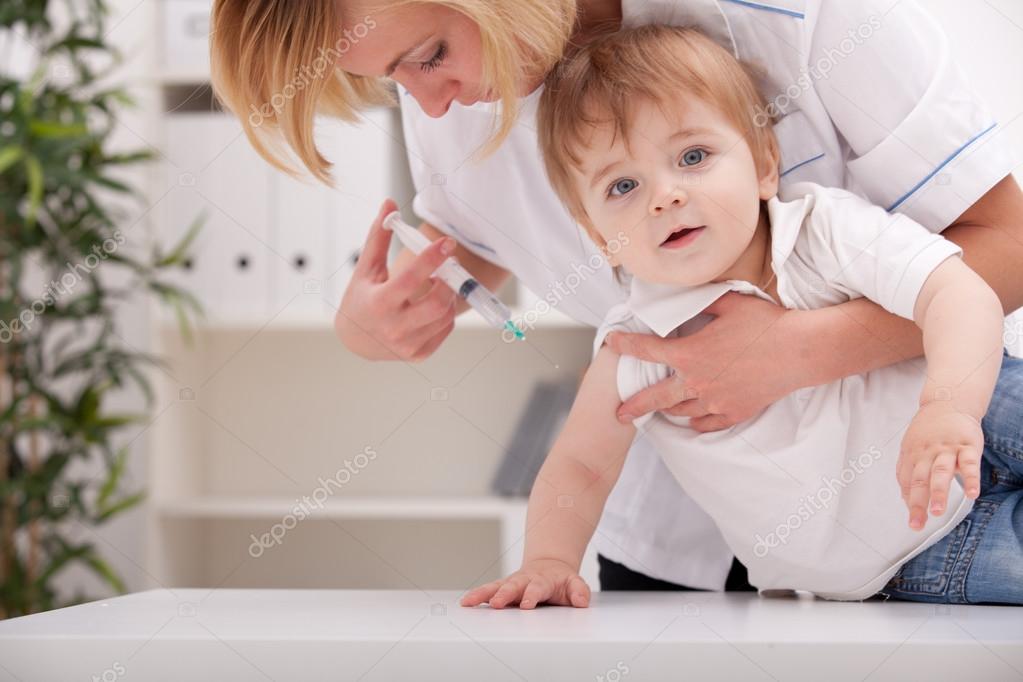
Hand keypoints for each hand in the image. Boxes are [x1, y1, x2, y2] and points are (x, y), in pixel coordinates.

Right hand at [335, 199, 457, 361]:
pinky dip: (445, 313)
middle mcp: (393, 328)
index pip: (411, 278)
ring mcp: (407, 345)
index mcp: (379, 303)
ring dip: (447, 295)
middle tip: (447, 266)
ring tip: (437, 284)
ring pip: (444, 315)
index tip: (447, 242)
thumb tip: (389, 205)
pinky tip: (432, 304)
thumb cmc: (361, 298)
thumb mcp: (366, 268)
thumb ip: (378, 236)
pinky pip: (445, 329)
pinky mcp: (418, 355)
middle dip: (448, 281)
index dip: (431, 259)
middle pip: (437, 303)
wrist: (356, 339)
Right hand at [460, 559, 590, 609]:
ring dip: (483, 594)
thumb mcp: (575, 583)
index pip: (537, 588)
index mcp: (543, 580)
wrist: (550, 565)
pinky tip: (466, 602)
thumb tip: (581, 600)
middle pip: (512, 586)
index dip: (531, 596)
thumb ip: (579, 591)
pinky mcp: (502, 587)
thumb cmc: (560, 580)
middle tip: (496, 602)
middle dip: (504, 594)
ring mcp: (512, 583)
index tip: (525, 605)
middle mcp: (524, 580)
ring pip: (496, 586)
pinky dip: (477, 595)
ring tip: (469, 601)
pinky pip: (488, 590)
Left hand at [605, 292, 796, 431]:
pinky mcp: (734, 412)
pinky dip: (696, 421)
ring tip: (658, 410)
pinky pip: (707, 423)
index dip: (625, 345)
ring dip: (667, 409)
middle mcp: (697, 382)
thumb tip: (688, 297)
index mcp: (690, 354)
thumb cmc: (766, 324)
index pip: (647, 350)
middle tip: (618, 413)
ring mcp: (716, 401)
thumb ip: (702, 302)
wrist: (801, 352)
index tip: (612, 343)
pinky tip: (692, 419)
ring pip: (680, 411)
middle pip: (655, 398)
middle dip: (633, 404)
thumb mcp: (729, 303)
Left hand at [898, 402, 983, 529]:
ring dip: (938, 493)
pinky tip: (972, 494)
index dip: (909, 501)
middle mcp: (927, 453)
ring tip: (937, 512)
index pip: (907, 481)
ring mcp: (947, 449)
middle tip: (917, 523)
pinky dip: (971, 479)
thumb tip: (905, 498)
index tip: (913, 520)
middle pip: (920, 480)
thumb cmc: (928, 431)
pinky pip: (969, 463)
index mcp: (911, 454)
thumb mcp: (911, 448)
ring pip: (941, 472)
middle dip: (917, 503)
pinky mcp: (967, 445)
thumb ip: (907, 472)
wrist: (948, 403)